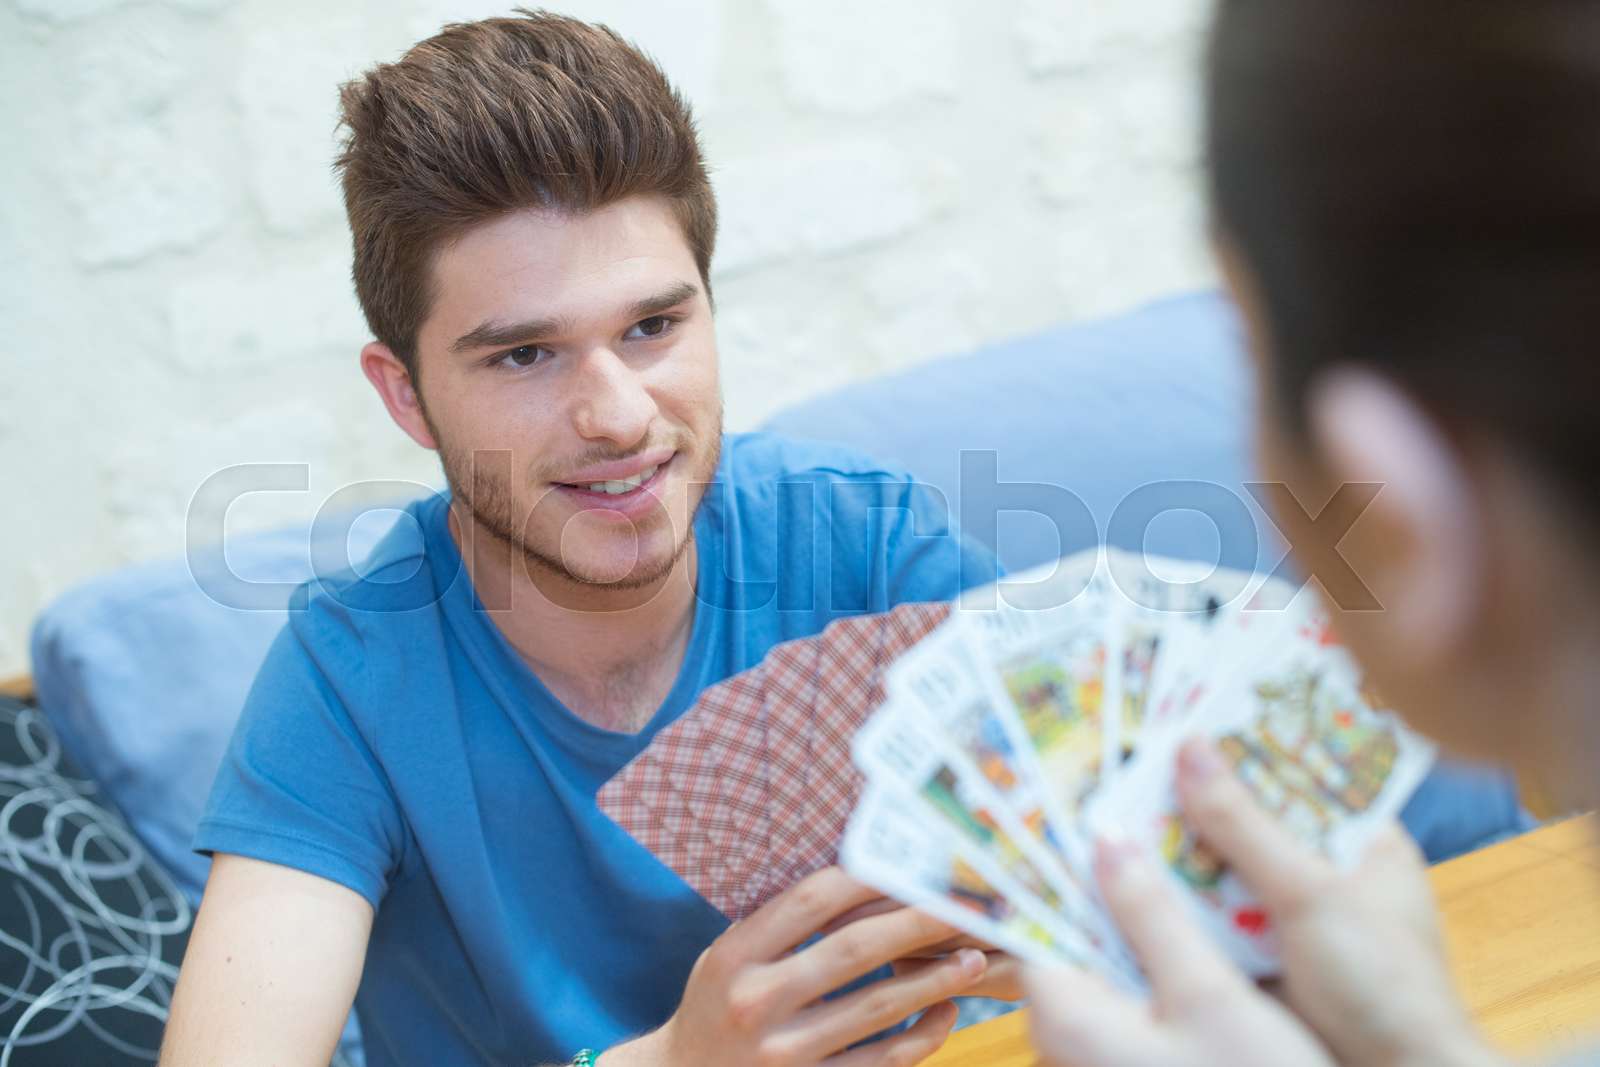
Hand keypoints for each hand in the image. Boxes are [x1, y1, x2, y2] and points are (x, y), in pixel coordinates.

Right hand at [603, 867, 985, 1065]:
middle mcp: (756, 1002)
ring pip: (876, 1009)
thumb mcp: (727, 956)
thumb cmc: (714, 1006)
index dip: (869, 876)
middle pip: (854, 950)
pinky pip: (880, 1064)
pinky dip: (920, 1039)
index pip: (811, 901)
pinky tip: (946, 1014)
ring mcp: (784, 1054)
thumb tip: (863, 876)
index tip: (914, 860)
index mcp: (735, 956)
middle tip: (966, 905)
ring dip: (933, 980)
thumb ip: (780, 924)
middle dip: (918, 923)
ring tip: (974, 959)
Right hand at [1026, 738, 1502, 1066]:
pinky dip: (1172, 899)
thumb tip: (1187, 746)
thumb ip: (1245, 823)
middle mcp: (1324, 870)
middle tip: (1124, 750)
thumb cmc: (1382, 983)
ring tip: (1105, 800)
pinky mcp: (1259, 958)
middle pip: (1248, 814)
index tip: (1181, 705)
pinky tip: (1119, 872)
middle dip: (1191, 792)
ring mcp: (1290, 916)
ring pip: (1220, 865)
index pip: (1295, 767)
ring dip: (1173, 846)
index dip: (1240, 737)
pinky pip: (1207, 914)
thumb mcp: (1310, 891)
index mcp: (1360, 839)